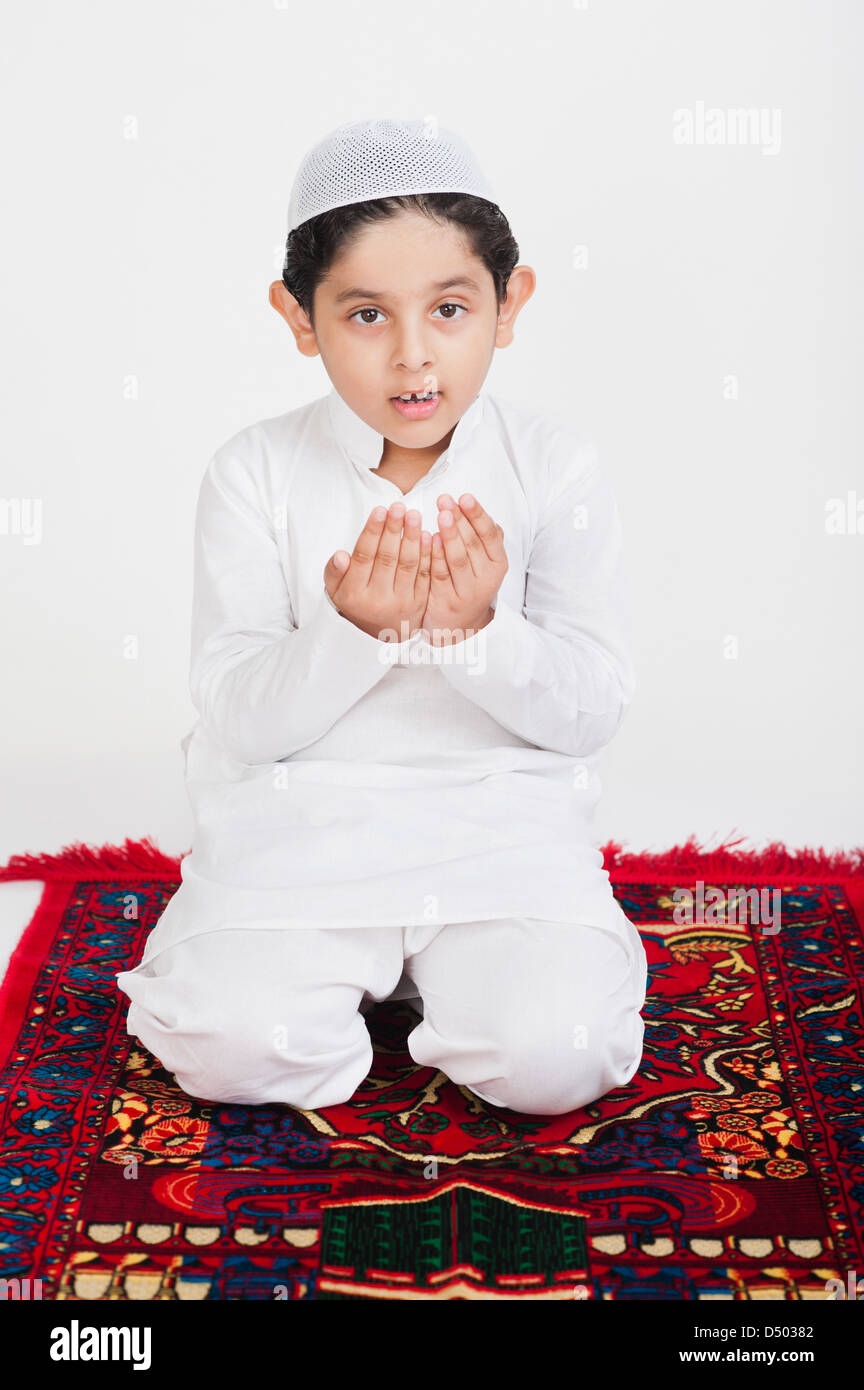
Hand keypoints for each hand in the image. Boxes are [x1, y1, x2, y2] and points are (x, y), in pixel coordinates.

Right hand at [324, 501, 431, 641]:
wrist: (378, 634)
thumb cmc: (354, 602)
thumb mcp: (335, 590)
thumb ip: (334, 572)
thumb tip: (340, 555)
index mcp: (354, 594)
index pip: (364, 557)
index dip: (372, 531)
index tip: (380, 509)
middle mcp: (378, 600)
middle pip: (387, 558)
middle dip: (394, 529)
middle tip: (399, 506)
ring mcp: (401, 604)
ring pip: (408, 565)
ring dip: (412, 537)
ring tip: (414, 515)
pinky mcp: (419, 605)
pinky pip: (424, 575)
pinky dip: (427, 554)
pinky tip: (428, 535)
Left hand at [421, 492, 507, 644]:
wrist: (460, 624)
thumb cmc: (470, 582)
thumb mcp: (485, 563)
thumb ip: (485, 540)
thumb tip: (484, 514)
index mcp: (498, 564)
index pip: (489, 536)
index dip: (477, 515)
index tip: (465, 497)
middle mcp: (487, 579)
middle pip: (472, 544)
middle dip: (459, 519)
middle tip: (445, 500)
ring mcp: (467, 592)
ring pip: (458, 559)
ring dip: (449, 534)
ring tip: (440, 514)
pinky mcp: (447, 601)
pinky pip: (440, 575)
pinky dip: (435, 556)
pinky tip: (428, 538)